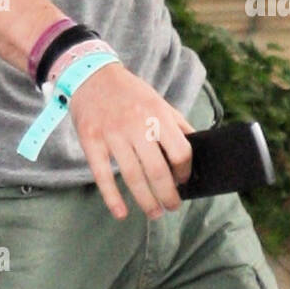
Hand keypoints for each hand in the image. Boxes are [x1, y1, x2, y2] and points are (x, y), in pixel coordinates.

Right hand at [66, 62, 195, 219]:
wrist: (91, 75)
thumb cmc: (130, 94)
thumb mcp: (158, 102)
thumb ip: (178, 125)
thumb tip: (198, 151)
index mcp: (157, 114)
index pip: (180, 151)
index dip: (184, 171)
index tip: (183, 180)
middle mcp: (136, 124)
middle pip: (157, 171)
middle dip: (168, 195)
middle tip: (172, 207)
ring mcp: (112, 133)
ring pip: (132, 177)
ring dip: (146, 201)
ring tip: (154, 213)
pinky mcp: (91, 141)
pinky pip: (102, 175)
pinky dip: (112, 198)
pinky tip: (121, 213)